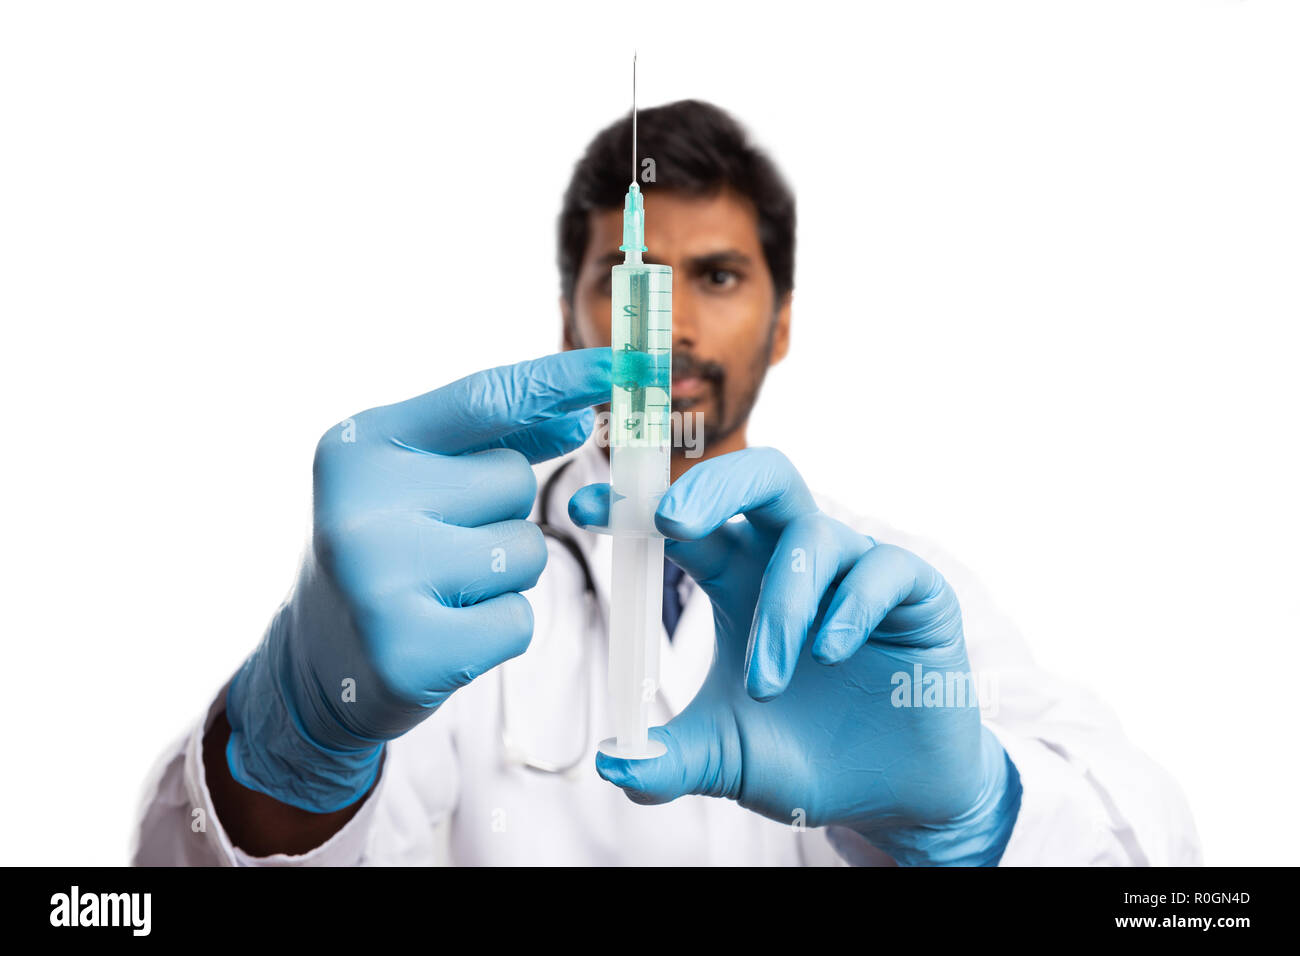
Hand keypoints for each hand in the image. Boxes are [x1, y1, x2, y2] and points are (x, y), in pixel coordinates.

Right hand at [225, 349, 610, 811]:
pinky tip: (444, 636)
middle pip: (513, 483)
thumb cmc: (386, 554)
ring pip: (525, 553)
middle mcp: (359, 505)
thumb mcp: (417, 480)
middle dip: (498, 515)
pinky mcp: (408, 651)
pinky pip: (518, 619)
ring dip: (503, 577)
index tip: (628, 361)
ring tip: (439, 591)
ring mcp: (378, 581)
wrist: (316, 666)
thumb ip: (494, 442)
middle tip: (437, 547)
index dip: (562, 378)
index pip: (482, 398)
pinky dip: (498, 630)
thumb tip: (579, 416)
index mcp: (360, 446)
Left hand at [569, 448, 1021, 864]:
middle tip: (670, 518)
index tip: (584, 511)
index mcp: (740, 578)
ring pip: (813, 537)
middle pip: (763, 477)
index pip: (689, 522)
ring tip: (765, 683)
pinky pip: (881, 567)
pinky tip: (831, 653)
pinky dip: (849, 607)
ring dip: (780, 606)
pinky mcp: (915, 592)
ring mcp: (856, 570)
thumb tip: (609, 762)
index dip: (639, 508)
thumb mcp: (723, 760)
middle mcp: (795, 560)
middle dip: (714, 481)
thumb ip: (666, 760)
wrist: (891, 795)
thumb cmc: (803, 756)